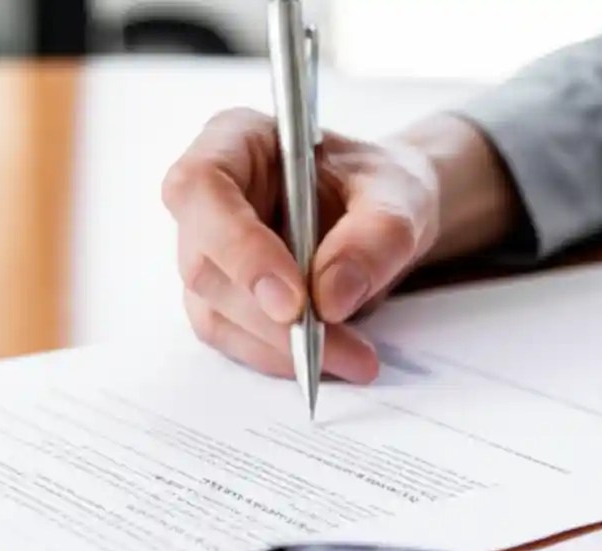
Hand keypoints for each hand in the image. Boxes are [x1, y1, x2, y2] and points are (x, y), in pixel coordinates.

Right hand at [161, 108, 513, 381]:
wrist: (385, 215)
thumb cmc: (381, 186)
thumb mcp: (399, 197)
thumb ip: (374, 237)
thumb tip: (331, 296)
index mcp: (236, 140)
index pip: (202, 187)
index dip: (238, 246)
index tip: (292, 300)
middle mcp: (207, 196)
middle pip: (204, 263)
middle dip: (267, 315)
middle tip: (330, 341)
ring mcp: (207, 251)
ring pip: (215, 311)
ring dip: (280, 346)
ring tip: (351, 357)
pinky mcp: (220, 298)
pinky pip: (235, 339)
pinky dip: (280, 357)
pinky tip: (330, 359)